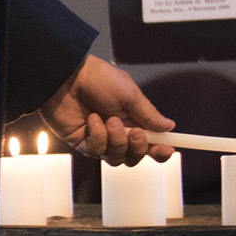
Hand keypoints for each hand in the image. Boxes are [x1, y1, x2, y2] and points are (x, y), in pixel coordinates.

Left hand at [40, 54, 175, 164]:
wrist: (66, 76)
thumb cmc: (96, 78)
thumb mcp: (129, 93)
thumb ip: (148, 114)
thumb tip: (169, 126)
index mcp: (133, 118)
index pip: (151, 141)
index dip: (161, 149)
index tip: (170, 150)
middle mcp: (118, 131)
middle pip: (135, 156)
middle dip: (139, 147)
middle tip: (136, 132)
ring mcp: (100, 139)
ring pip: (118, 158)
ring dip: (118, 141)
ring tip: (110, 120)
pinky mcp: (83, 143)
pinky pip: (97, 151)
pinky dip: (98, 136)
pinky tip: (92, 119)